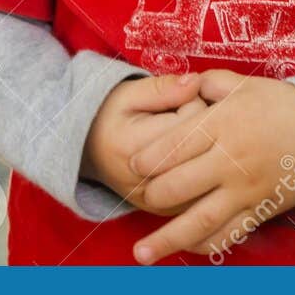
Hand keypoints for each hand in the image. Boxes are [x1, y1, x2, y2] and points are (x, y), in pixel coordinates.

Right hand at [82, 73, 210, 216]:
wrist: (88, 151)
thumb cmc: (111, 116)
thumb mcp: (129, 93)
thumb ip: (163, 88)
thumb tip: (196, 82)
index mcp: (134, 149)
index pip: (191, 121)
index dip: (193, 102)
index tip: (179, 100)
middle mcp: (146, 182)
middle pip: (204, 148)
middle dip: (202, 128)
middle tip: (182, 118)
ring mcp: (156, 202)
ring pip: (207, 172)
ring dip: (204, 152)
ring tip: (184, 138)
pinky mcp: (166, 212)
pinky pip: (201, 193)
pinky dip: (203, 174)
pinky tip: (193, 159)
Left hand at [126, 69, 294, 263]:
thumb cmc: (285, 105)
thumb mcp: (247, 84)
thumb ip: (210, 83)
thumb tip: (182, 84)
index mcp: (224, 124)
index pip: (176, 144)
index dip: (149, 158)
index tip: (133, 165)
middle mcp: (231, 160)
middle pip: (179, 186)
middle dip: (152, 194)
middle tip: (137, 195)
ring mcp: (246, 190)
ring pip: (198, 220)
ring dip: (165, 239)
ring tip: (140, 253)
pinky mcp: (259, 210)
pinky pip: (228, 234)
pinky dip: (204, 245)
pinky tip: (185, 250)